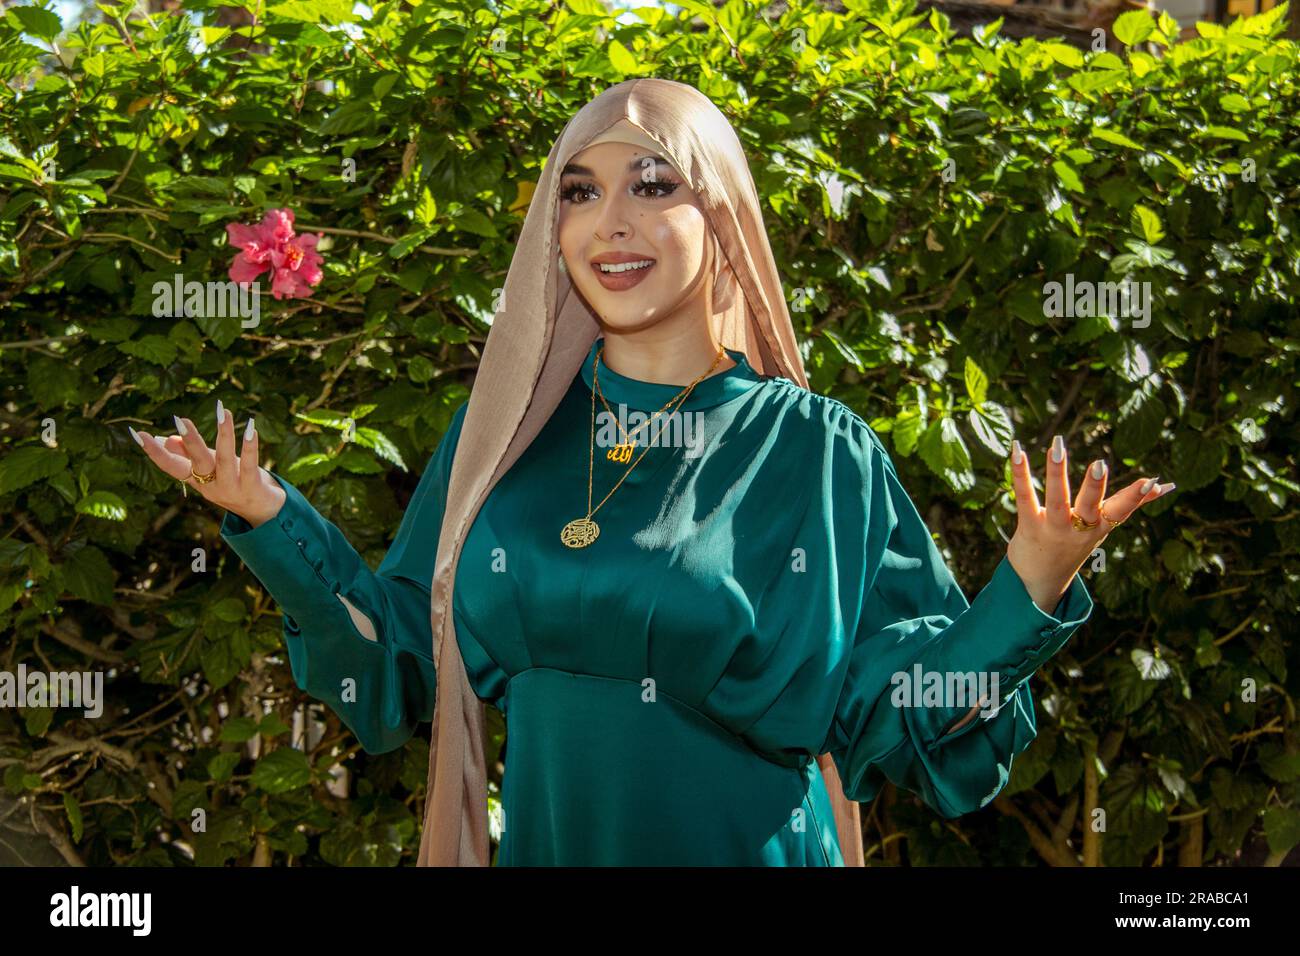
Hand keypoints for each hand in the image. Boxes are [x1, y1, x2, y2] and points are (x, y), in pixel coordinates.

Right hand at [127, 399, 285, 527]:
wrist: (263, 513)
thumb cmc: (234, 484)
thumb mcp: (210, 471)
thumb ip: (191, 456)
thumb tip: (167, 439)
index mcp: (197, 481)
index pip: (171, 467)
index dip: (155, 452)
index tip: (137, 434)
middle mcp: (211, 486)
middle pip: (197, 462)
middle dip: (190, 441)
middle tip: (181, 420)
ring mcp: (232, 489)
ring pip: (226, 460)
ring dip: (224, 435)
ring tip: (223, 412)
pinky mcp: (252, 488)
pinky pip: (251, 465)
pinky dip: (250, 447)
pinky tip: (251, 429)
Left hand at [1006, 434, 1173, 613]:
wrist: (1041, 581)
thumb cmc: (1075, 544)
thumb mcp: (1104, 527)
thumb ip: (1131, 504)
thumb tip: (1165, 485)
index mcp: (1099, 527)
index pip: (1120, 511)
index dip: (1135, 498)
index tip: (1152, 482)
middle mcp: (1078, 529)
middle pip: (1089, 507)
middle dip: (1095, 487)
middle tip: (1100, 464)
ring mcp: (1053, 529)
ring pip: (1056, 500)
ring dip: (1057, 473)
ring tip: (1057, 447)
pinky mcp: (1029, 526)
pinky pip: (1025, 498)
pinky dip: (1021, 474)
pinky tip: (1018, 452)